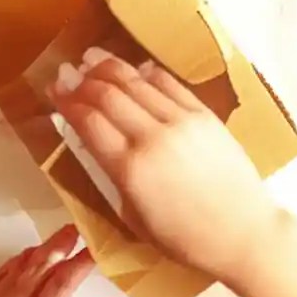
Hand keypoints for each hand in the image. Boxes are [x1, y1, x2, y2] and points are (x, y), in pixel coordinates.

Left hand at [0, 225, 116, 296]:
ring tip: (62, 239)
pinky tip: (34, 256)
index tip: (98, 249)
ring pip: (24, 260)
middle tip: (81, 229)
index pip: (65, 280)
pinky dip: (23, 258)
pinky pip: (5, 268)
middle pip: (43, 261)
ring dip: (45, 247)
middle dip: (64, 241)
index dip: (83, 260)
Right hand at [49, 47, 280, 282]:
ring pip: (137, 82)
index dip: (66, 101)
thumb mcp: (135, 218)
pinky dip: (148, 73)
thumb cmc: (186, 239)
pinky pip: (169, 84)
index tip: (53, 90)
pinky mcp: (204, 116)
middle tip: (67, 72)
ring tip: (92, 58)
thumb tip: (95, 144)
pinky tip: (135, 69)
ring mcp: (181, 123)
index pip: (88, 121)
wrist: (243, 233)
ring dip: (110, 68)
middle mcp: (153, 138)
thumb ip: (112, 177)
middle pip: (107, 95)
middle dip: (82, 80)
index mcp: (130, 169)